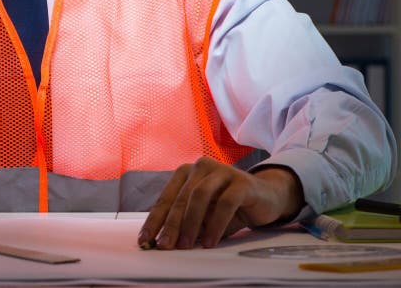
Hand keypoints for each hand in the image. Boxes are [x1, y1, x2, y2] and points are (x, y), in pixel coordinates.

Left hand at [137, 157, 303, 249]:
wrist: (266, 197)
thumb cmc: (229, 207)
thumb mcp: (204, 216)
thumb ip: (187, 223)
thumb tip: (164, 242)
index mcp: (187, 172)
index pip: (166, 197)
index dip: (155, 220)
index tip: (145, 239)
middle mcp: (201, 167)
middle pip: (180, 197)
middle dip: (170, 224)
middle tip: (164, 245)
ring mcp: (221, 171)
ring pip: (199, 196)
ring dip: (190, 223)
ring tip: (186, 245)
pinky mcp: (241, 181)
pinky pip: (225, 203)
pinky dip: (215, 224)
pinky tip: (210, 241)